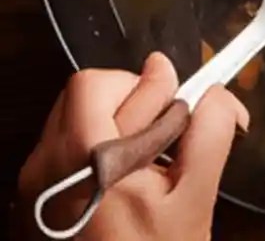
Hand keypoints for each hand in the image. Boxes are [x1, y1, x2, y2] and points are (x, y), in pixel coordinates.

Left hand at [16, 52, 249, 240]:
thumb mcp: (195, 197)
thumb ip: (207, 134)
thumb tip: (212, 90)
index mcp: (82, 161)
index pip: (97, 85)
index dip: (143, 85)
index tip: (179, 104)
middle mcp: (45, 166)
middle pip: (87, 97)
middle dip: (137, 105)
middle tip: (172, 139)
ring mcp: (34, 183)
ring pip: (77, 119)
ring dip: (120, 126)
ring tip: (152, 164)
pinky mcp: (36, 196)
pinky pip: (69, 147)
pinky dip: (103, 149)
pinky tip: (130, 181)